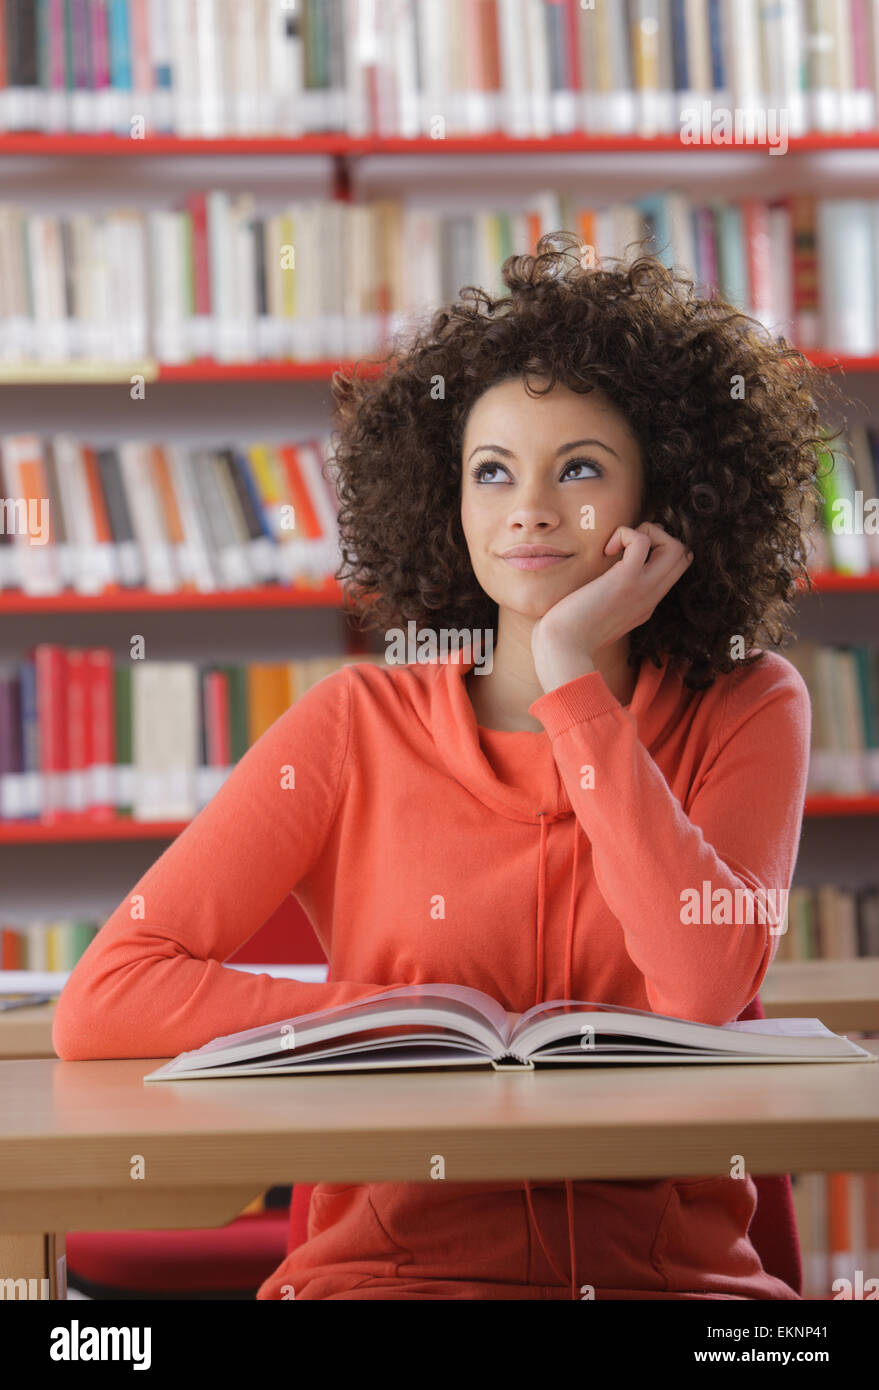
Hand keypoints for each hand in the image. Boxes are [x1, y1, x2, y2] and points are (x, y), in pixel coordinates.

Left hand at [531, 522, 693, 691]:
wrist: (562, 649)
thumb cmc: (569, 635)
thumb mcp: (597, 617)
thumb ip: (607, 602)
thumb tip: (592, 590)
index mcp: (645, 605)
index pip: (674, 570)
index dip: (658, 550)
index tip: (626, 554)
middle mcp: (650, 597)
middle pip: (684, 556)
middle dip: (660, 537)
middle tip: (626, 546)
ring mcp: (642, 589)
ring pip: (677, 547)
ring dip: (647, 533)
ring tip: (617, 546)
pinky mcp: (625, 580)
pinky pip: (642, 541)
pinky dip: (626, 534)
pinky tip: (606, 550)